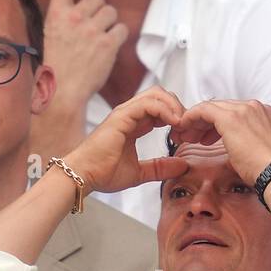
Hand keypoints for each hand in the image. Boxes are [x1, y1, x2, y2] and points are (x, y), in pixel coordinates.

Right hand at [43, 0, 127, 110]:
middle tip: (94, 27)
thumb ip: (63, 23)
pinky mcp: (107, 44)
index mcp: (56, 15)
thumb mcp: (49, 39)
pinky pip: (121, 30)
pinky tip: (109, 48)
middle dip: (98, 9)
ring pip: (111, 12)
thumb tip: (76, 14)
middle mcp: (74, 18)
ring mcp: (92, 30)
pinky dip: (118, 37)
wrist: (61, 94)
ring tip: (101, 39)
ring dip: (109, 23)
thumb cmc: (54, 71)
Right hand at [63, 86, 189, 192]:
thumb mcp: (140, 173)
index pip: (160, 108)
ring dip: (174, 106)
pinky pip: (148, 104)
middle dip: (178, 107)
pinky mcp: (122, 116)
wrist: (83, 176)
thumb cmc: (103, 173)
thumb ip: (160, 167)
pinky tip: (174, 123)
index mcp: (134, 124)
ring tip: (183, 123)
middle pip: (160, 95)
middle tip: (187, 125)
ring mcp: (125, 113)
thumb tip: (182, 166)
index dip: (176, 116)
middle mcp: (130, 115)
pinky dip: (165, 110)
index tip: (186, 133)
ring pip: (156, 95)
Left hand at [169, 99, 270, 184]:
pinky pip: (204, 110)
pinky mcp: (231, 117)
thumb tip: (232, 150)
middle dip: (201, 123)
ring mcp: (243, 109)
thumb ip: (242, 143)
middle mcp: (253, 107)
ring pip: (211, 108)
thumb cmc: (267, 170)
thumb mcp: (255, 151)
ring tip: (185, 137)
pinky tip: (184, 129)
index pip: (230, 112)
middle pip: (219, 108)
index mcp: (261, 114)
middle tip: (188, 137)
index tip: (202, 137)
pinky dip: (192, 118)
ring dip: (195, 122)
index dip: (212, 124)